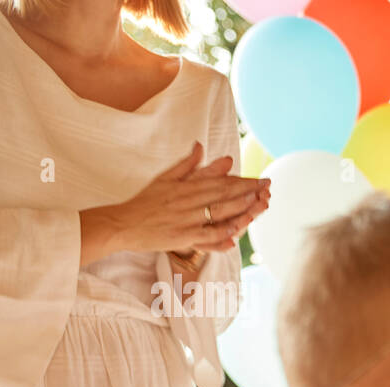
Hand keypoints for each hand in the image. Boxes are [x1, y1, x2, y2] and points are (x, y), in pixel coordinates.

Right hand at [81, 142, 269, 259]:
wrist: (121, 223)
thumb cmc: (145, 202)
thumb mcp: (165, 179)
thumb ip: (187, 165)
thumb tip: (201, 146)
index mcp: (185, 187)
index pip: (220, 182)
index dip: (242, 181)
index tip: (261, 179)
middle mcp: (187, 202)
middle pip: (222, 195)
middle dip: (248, 191)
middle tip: (268, 187)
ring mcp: (186, 220)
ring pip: (217, 213)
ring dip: (239, 209)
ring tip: (258, 203)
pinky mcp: (181, 237)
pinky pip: (204, 236)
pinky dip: (220, 235)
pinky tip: (235, 233)